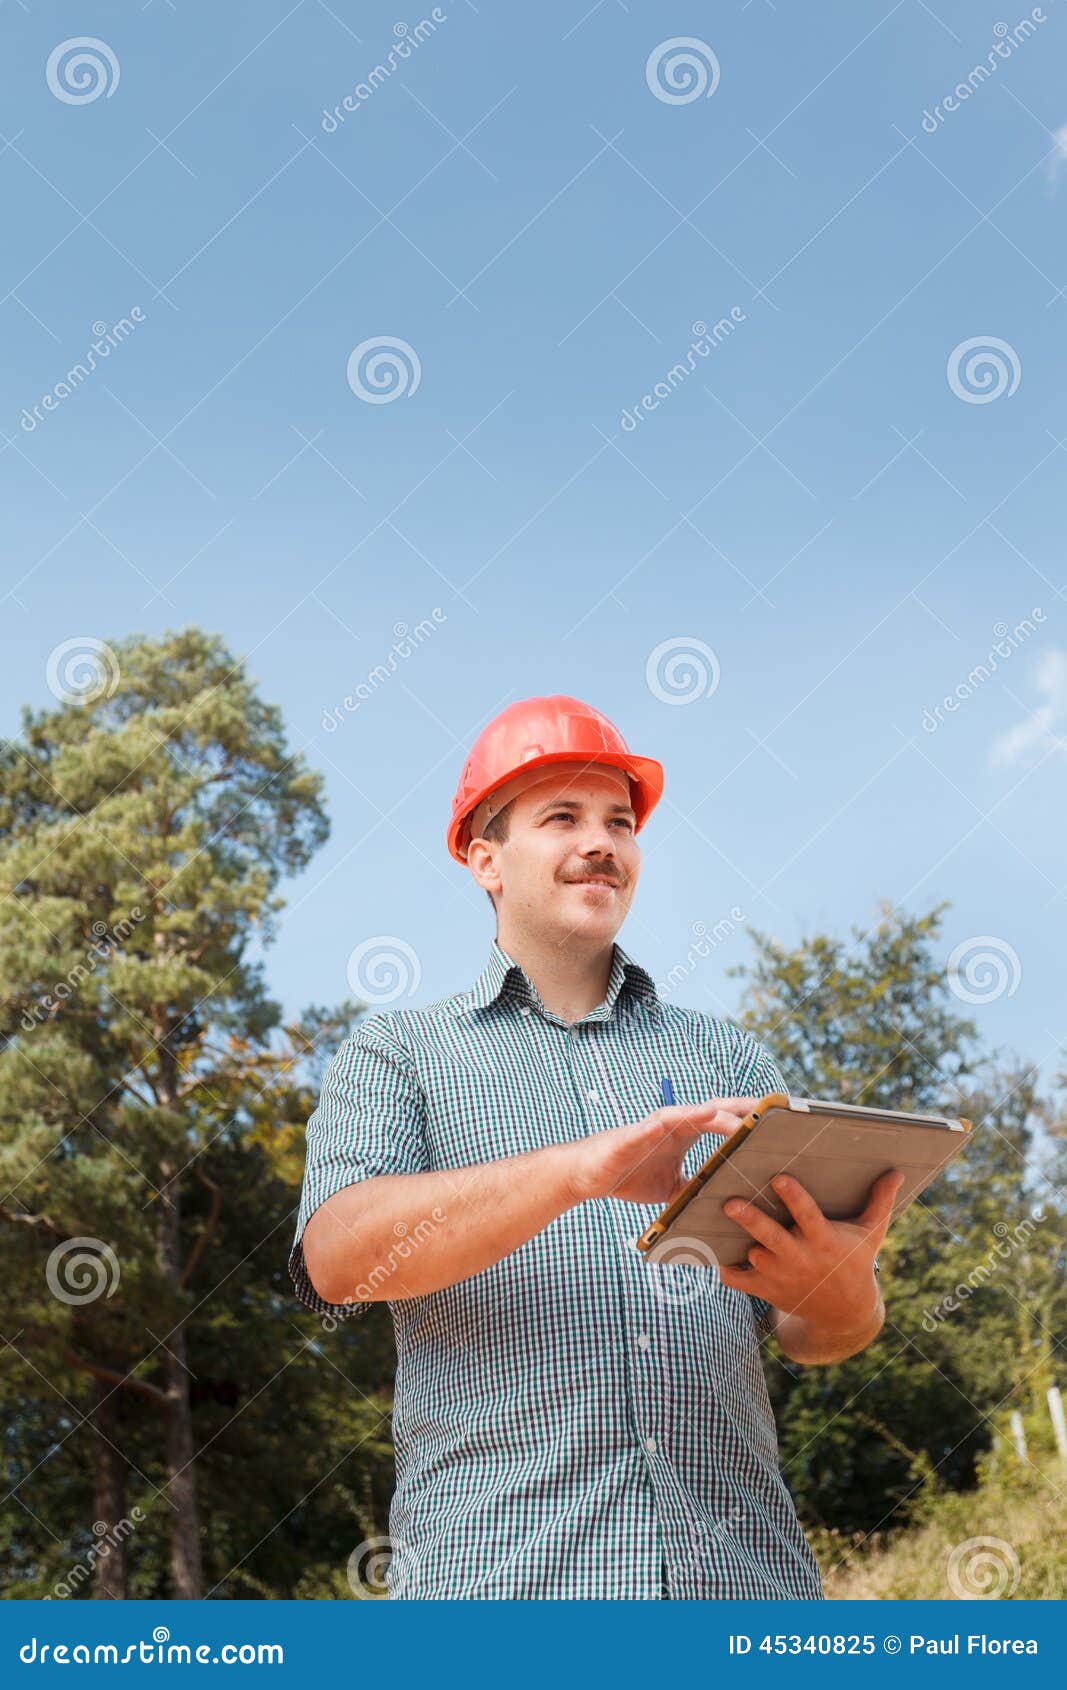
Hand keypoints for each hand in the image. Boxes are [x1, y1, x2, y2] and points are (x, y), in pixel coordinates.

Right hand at [566, 1098, 759, 1205]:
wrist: (588, 1175)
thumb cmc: (628, 1174)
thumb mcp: (671, 1187)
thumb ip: (694, 1187)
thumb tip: (722, 1204)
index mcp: (684, 1133)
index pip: (723, 1120)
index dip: (748, 1118)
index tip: (777, 1119)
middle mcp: (673, 1124)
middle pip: (713, 1111)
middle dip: (739, 1110)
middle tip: (769, 1110)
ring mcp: (654, 1126)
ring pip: (688, 1114)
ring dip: (710, 1113)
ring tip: (731, 1114)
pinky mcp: (634, 1135)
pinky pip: (653, 1125)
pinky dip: (668, 1121)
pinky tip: (682, 1119)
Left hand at [718, 1169, 904, 1337]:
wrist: (843, 1313)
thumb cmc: (855, 1262)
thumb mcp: (871, 1234)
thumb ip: (880, 1202)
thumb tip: (897, 1171)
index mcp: (824, 1239)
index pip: (808, 1215)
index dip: (794, 1198)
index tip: (779, 1178)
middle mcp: (800, 1257)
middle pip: (770, 1236)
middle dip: (750, 1220)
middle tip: (730, 1201)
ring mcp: (780, 1276)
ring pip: (753, 1256)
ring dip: (737, 1241)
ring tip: (710, 1216)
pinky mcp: (766, 1289)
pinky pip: (738, 1280)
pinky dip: (724, 1268)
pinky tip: (710, 1248)